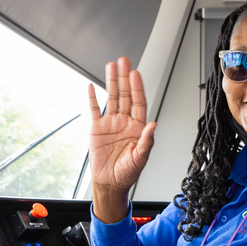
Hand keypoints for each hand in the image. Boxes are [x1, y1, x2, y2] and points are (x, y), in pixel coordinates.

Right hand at [89, 57, 156, 221]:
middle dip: (125, 78)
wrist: (110, 184)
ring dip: (112, 82)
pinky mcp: (97, 128)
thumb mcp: (140, 159)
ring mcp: (111, 124)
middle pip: (126, 95)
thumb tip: (153, 125)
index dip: (138, 88)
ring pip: (112, 98)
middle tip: (124, 61)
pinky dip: (93, 98)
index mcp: (138, 128)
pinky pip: (95, 110)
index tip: (135, 74)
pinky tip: (93, 86)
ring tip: (111, 66)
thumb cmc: (127, 173)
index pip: (139, 103)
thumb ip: (146, 141)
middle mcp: (125, 122)